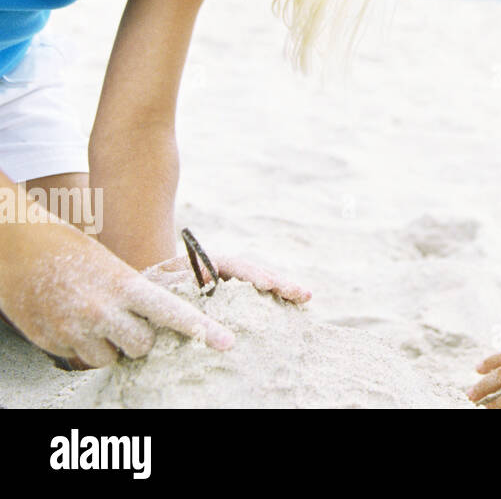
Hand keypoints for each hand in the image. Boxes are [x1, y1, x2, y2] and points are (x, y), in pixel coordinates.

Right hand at [0, 218, 235, 368]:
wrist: (20, 246)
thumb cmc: (76, 254)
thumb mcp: (115, 269)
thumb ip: (139, 296)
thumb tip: (165, 318)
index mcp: (125, 286)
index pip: (172, 312)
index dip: (201, 329)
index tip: (227, 342)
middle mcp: (103, 312)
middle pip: (143, 346)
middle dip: (141, 338)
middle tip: (129, 318)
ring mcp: (74, 330)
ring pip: (110, 358)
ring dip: (109, 345)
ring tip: (94, 315)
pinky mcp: (52, 342)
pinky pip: (80, 357)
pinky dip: (81, 344)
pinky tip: (70, 318)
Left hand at [143, 252, 311, 303]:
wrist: (126, 304)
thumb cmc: (136, 298)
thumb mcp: (151, 289)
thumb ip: (177, 282)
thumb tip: (210, 276)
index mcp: (194, 264)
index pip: (227, 265)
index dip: (249, 274)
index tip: (266, 284)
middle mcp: (212, 270)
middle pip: (250, 271)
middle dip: (277, 280)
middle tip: (301, 292)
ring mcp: (220, 283)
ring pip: (255, 282)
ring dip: (280, 289)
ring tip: (306, 296)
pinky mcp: (224, 299)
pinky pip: (251, 299)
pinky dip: (271, 301)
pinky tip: (293, 304)